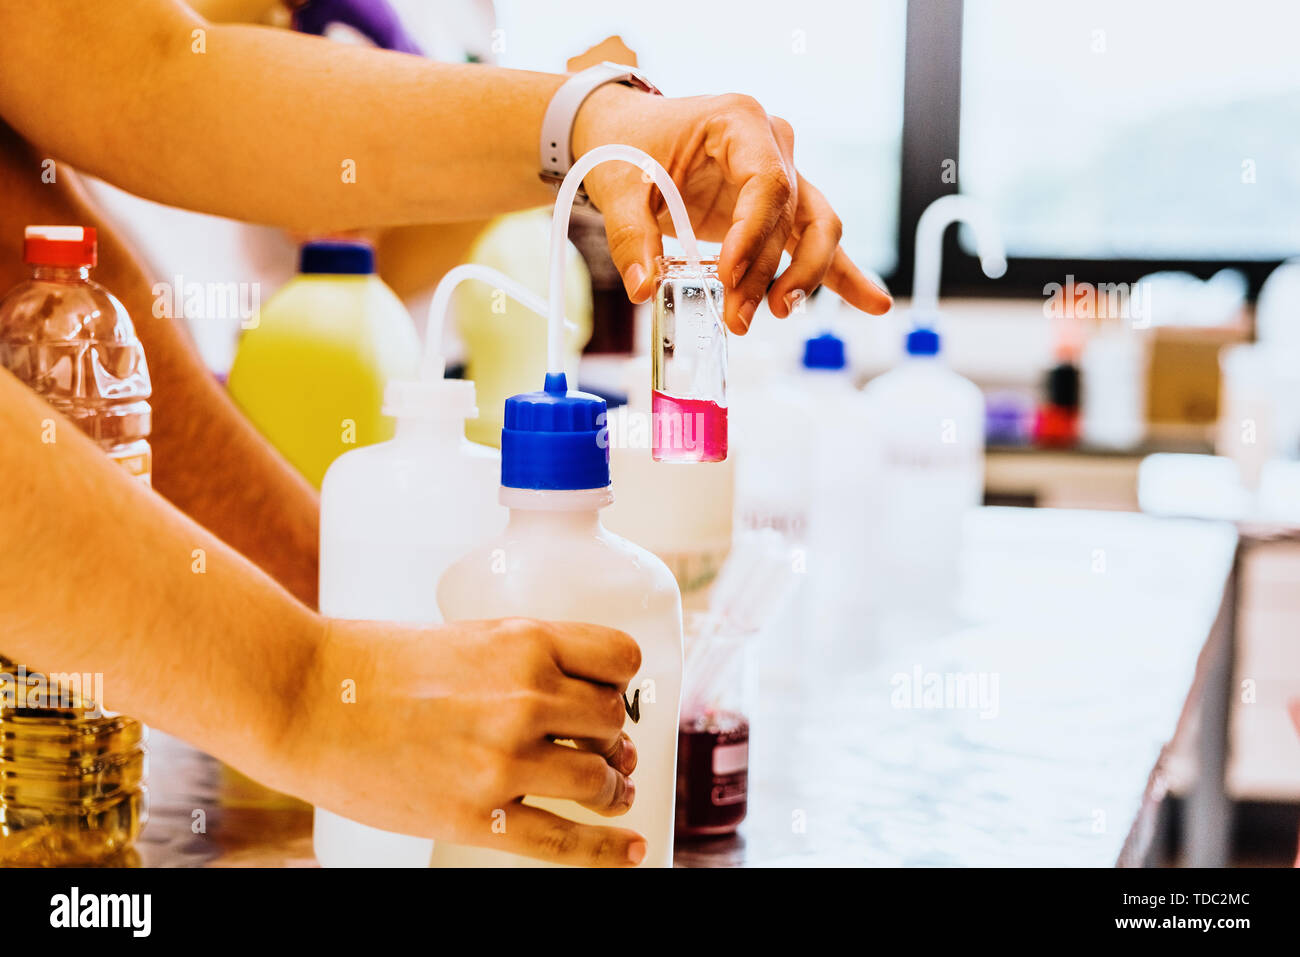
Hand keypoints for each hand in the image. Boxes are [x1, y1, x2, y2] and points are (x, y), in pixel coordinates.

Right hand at [286, 617, 644, 866]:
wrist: (303, 698)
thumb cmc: (373, 662)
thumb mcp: (464, 637)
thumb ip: (519, 660)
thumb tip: (570, 697)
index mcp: (524, 641)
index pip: (620, 658)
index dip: (620, 681)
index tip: (608, 695)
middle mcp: (526, 696)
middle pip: (612, 722)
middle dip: (611, 737)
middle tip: (600, 748)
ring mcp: (504, 759)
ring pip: (601, 779)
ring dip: (611, 788)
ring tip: (608, 792)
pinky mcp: (478, 815)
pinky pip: (565, 841)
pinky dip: (607, 849)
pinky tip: (631, 851)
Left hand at [573, 86, 892, 332]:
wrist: (628, 134)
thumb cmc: (627, 147)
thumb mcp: (617, 186)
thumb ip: (631, 236)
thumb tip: (644, 288)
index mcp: (739, 122)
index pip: (767, 183)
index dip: (753, 235)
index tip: (727, 277)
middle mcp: (773, 144)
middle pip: (795, 215)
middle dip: (770, 273)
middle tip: (737, 317)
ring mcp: (784, 176)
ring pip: (818, 230)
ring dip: (804, 278)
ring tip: (776, 313)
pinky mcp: (781, 209)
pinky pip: (817, 242)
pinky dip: (844, 276)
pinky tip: (872, 304)